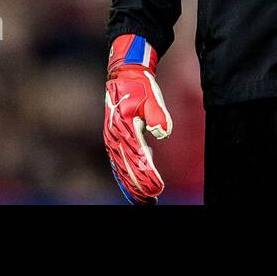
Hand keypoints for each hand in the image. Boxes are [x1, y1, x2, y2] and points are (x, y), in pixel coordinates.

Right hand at [104, 34, 172, 204]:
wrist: (124, 74)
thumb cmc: (139, 85)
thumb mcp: (151, 95)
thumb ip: (157, 114)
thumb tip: (163, 132)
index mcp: (124, 127)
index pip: (137, 157)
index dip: (147, 175)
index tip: (158, 188)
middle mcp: (115, 136)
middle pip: (126, 168)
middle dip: (139, 187)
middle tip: (151, 201)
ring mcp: (113, 138)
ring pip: (121, 168)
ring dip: (131, 186)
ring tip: (144, 200)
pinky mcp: (115, 138)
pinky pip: (118, 162)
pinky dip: (125, 176)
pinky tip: (134, 186)